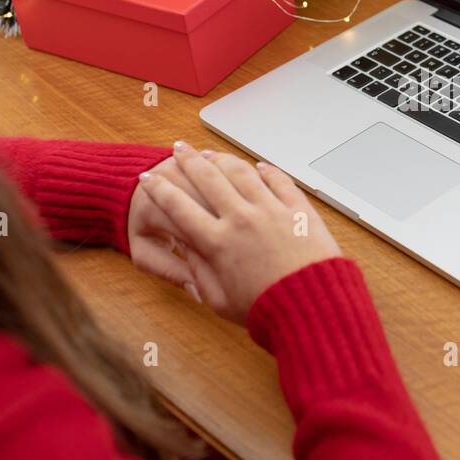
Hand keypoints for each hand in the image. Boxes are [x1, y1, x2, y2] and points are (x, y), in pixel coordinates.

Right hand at [137, 142, 341, 324]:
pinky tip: (258, 166)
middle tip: (178, 150)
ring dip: (221, 158)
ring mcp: (270, 210)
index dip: (158, 190)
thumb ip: (199, 273)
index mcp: (217, 242)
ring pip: (241, 172)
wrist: (312, 307)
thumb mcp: (220, 300)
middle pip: (207, 178)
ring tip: (210, 152)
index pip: (177, 206)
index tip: (147, 180)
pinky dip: (265, 170)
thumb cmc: (268, 310)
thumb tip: (188, 251)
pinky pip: (278, 180)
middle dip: (187, 160)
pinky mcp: (296, 210)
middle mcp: (241, 219)